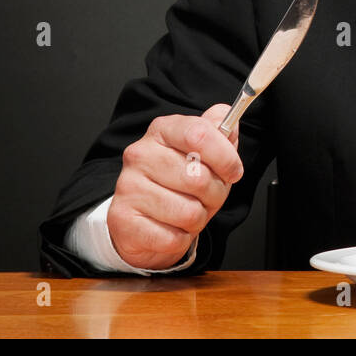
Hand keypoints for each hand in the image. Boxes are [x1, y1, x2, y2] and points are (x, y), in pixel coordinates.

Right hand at [108, 103, 243, 270]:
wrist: (143, 220)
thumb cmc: (180, 185)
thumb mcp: (205, 156)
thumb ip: (219, 134)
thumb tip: (228, 117)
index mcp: (163, 131)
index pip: (199, 134)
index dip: (225, 156)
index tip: (234, 171)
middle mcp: (140, 154)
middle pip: (198, 178)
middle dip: (214, 194)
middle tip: (206, 197)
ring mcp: (127, 186)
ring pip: (188, 211)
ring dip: (197, 218)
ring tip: (187, 212)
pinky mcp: (122, 219)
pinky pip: (172, 237)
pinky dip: (180, 239)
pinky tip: (170, 228)